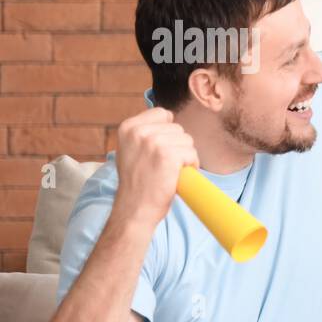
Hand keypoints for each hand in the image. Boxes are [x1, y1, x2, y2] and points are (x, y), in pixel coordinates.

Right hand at [113, 108, 199, 226]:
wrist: (135, 208)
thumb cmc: (138, 181)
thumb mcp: (131, 149)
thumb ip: (145, 132)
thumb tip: (168, 115)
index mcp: (128, 127)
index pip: (163, 113)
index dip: (168, 132)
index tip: (160, 151)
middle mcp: (139, 131)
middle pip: (178, 128)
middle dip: (177, 146)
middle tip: (164, 165)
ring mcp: (153, 142)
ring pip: (187, 140)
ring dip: (185, 157)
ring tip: (170, 171)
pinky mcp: (168, 155)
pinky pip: (192, 153)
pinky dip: (191, 165)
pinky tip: (177, 176)